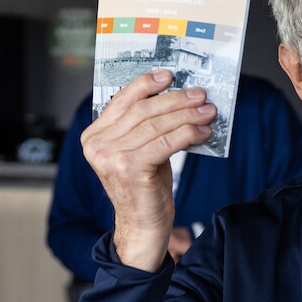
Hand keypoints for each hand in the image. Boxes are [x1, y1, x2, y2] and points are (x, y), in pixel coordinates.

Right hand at [82, 71, 214, 271]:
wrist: (142, 226)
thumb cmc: (143, 188)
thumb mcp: (138, 151)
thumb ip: (144, 126)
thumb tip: (176, 97)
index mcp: (94, 136)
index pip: (122, 101)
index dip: (146, 85)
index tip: (169, 75)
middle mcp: (97, 145)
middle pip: (142, 111)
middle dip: (175, 100)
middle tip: (200, 95)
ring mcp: (111, 157)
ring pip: (156, 125)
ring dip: (187, 115)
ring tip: (208, 112)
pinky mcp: (130, 169)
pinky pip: (165, 142)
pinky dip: (188, 134)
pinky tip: (203, 132)